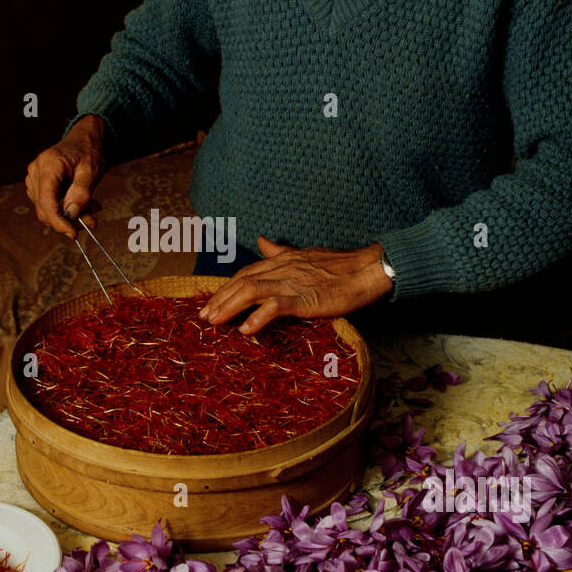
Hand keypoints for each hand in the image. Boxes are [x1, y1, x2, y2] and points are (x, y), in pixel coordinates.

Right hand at [25, 115, 105, 239]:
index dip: (58, 222)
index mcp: (49, 165)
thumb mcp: (91, 171)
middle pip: (45, 209)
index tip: (74, 234)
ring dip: (69, 215)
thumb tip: (71, 216)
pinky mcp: (36, 184)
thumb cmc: (88, 152)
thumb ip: (81, 193)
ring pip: (46, 210)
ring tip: (92, 206)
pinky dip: (64, 209)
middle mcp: (36, 171)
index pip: (46, 201)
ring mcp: (33, 178)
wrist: (82, 140)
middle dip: (68, 220)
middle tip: (92, 221)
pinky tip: (80, 203)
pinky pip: (47, 204)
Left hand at [198, 236, 392, 334]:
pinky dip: (258, 317)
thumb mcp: (304, 254)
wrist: (367, 269)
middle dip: (220, 299)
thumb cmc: (340, 265)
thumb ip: (280, 251)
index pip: (246, 273)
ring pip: (251, 291)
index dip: (226, 287)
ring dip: (229, 307)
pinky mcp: (306, 298)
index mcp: (281, 260)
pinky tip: (246, 330)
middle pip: (242, 282)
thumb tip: (261, 241)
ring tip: (215, 322)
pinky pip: (276, 306)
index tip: (211, 302)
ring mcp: (292, 283)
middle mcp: (282, 269)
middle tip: (204, 316)